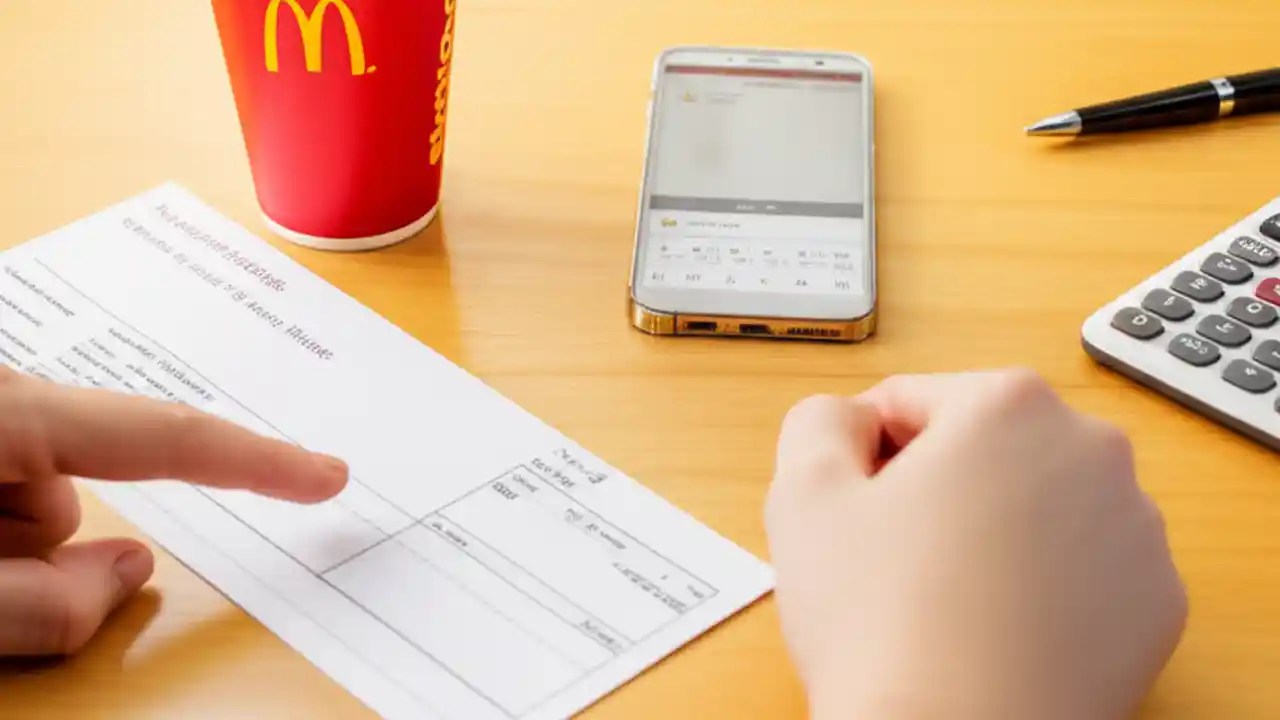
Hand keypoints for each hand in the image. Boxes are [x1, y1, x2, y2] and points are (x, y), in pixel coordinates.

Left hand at [0, 367, 346, 656]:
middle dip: (45, 549)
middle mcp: (8, 392)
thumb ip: (45, 606)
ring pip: (46, 496)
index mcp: (9, 412)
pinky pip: (15, 481)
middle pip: (89, 488)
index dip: (257, 462)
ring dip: (6, 544)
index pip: (166, 438)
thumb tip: (133, 569)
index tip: (325, 476)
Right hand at [765, 370, 1186, 719]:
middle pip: (983, 445)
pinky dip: (1044, 585)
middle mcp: (1091, 449)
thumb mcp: (803, 492)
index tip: (857, 516)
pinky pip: (1083, 567)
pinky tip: (997, 628)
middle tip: (896, 558)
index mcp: (1007, 404)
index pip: (912, 401)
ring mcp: (1137, 528)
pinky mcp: (1158, 602)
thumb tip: (852, 421)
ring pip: (1037, 504)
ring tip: (947, 600)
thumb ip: (820, 421)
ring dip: (994, 532)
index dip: (866, 457)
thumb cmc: (879, 622)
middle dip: (937, 488)